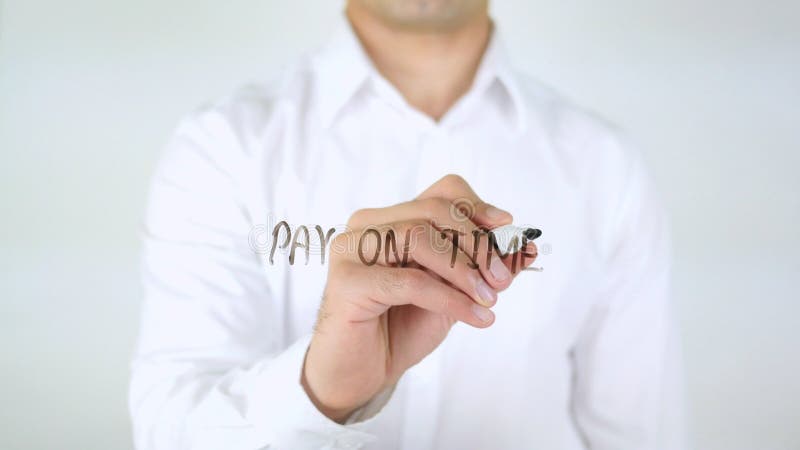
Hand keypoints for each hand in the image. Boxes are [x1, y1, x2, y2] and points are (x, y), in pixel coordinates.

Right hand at [301, 175, 537, 421]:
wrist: (360, 374)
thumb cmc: (400, 328)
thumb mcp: (453, 293)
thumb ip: (483, 269)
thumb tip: (527, 247)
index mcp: (390, 220)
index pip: (440, 193)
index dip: (477, 207)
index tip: (507, 230)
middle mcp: (366, 226)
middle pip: (433, 210)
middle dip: (476, 243)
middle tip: (501, 279)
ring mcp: (352, 250)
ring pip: (419, 237)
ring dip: (464, 270)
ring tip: (488, 299)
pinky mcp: (347, 282)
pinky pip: (410, 280)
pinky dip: (450, 298)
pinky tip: (475, 316)